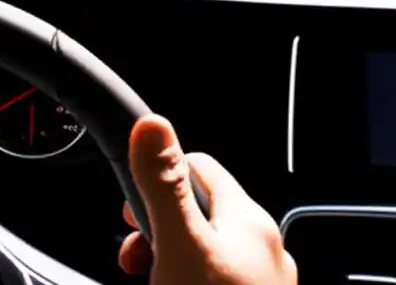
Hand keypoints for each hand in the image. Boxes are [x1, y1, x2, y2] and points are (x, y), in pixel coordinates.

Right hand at [118, 114, 295, 283]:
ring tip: (153, 277)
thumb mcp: (182, 245)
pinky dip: (188, 277)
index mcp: (249, 219)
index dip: (158, 179)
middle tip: (138, 255)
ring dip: (171, 257)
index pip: (197, 166)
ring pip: (203, 248)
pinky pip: (212, 276)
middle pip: (197, 211)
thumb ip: (165, 187)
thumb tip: (152, 126)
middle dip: (160, 227)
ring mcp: (260, 278)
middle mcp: (262, 245)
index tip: (133, 205)